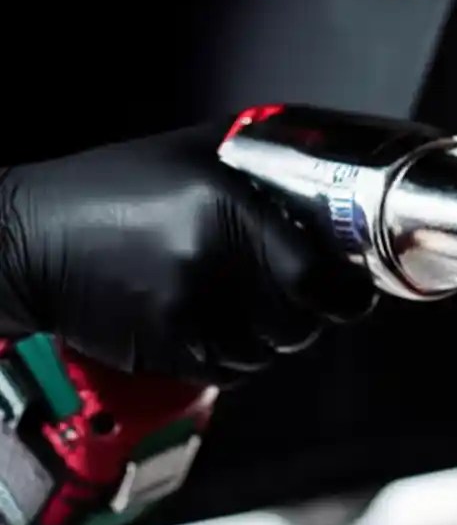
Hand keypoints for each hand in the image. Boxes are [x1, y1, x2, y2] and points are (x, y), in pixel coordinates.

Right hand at [0, 121, 375, 383]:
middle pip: (301, 323)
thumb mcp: (194, 153)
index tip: (355, 292)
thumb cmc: (111, 189)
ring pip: (268, 352)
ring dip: (269, 337)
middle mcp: (213, 262)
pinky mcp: (164, 348)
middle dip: (309, 315)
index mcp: (229, 209)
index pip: (319, 278)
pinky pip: (229, 371)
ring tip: (242, 302)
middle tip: (297, 295)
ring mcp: (187, 311)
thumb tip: (331, 173)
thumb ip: (263, 162)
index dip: (348, 294)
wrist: (28, 238)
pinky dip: (232, 355)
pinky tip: (211, 322)